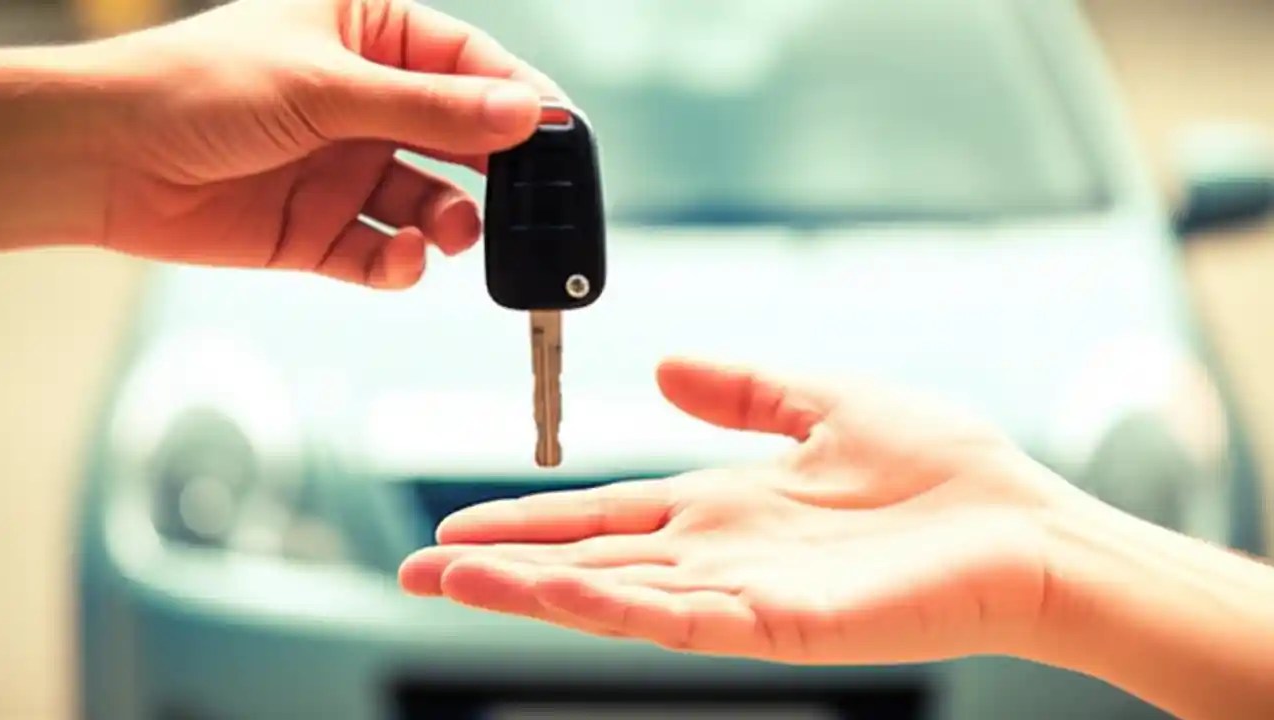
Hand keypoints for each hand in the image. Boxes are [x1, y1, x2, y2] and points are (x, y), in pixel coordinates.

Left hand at [3, 0, 559, 287]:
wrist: (103, 160)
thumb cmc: (197, 88)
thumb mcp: (327, 86)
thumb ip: (431, 108)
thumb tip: (524, 113)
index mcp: (369, 36)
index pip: (468, 63)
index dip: (516, 98)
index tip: (558, 136)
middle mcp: (366, 104)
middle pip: (460, 139)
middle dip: (496, 173)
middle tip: (529, 202)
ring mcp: (347, 169)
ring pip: (431, 203)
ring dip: (452, 223)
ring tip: (455, 234)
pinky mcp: (323, 230)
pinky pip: (385, 253)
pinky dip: (401, 263)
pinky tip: (401, 259)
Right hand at [399, 357, 1091, 664]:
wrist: (1023, 528)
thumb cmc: (944, 472)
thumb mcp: (824, 402)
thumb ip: (743, 389)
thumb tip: (666, 365)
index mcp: (725, 503)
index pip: (606, 513)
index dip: (532, 518)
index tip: (465, 520)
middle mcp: (720, 551)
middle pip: (588, 557)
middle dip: (501, 562)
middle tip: (419, 564)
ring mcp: (743, 592)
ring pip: (613, 592)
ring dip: (527, 587)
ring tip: (449, 578)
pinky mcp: (777, 622)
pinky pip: (676, 615)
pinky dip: (606, 605)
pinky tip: (548, 592)